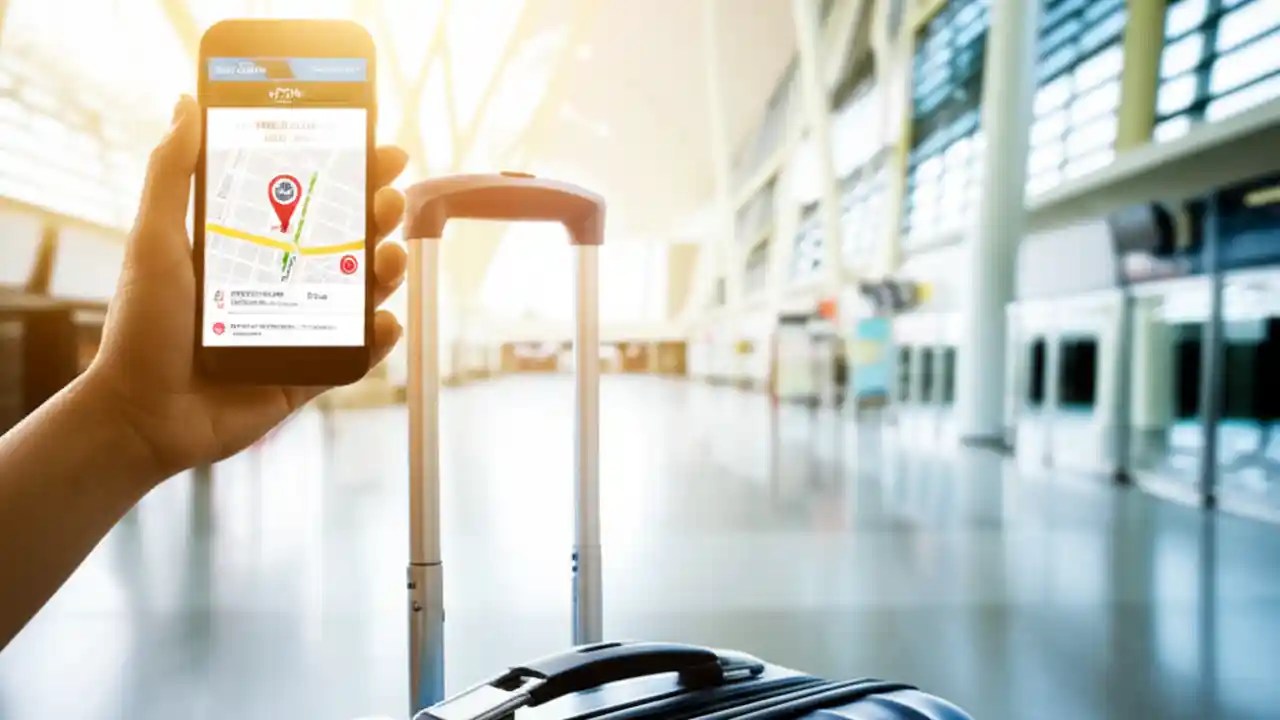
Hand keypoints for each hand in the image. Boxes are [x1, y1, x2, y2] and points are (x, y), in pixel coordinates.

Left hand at [87, 96, 409, 482]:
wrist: (142, 413)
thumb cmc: (140, 327)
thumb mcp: (155, 240)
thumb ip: (171, 174)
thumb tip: (186, 105)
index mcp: (251, 246)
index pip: (312, 199)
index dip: (350, 172)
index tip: (379, 149)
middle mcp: (282, 282)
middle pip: (348, 240)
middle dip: (377, 215)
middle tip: (387, 200)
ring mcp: (301, 328)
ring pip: (361, 293)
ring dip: (387, 270)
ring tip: (389, 257)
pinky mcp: (309, 374)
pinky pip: (357, 354)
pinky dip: (378, 339)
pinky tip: (383, 322)